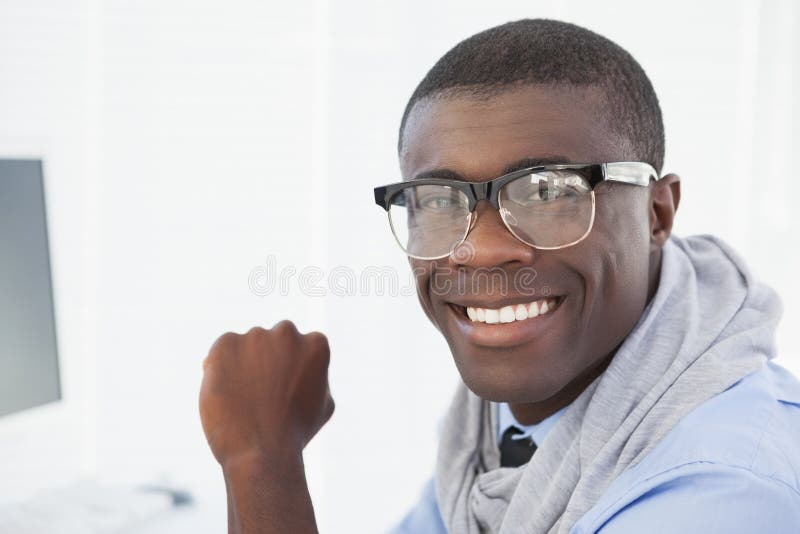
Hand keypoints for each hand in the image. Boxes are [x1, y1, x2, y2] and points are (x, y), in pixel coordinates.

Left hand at [199, 320, 334, 466]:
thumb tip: (308, 371)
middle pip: (272, 342)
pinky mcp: (226, 344)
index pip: (299, 348)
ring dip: (241, 366)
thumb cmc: (295, 434)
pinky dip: (219, 369)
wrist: (262, 450)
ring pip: (245, 348)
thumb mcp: (322, 404)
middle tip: (259, 395)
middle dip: (265, 361)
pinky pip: (221, 352)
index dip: (288, 371)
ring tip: (242, 400)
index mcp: (316, 344)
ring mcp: (256, 336)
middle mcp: (287, 332)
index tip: (281, 392)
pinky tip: (226, 394)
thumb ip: (317, 379)